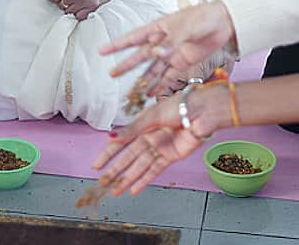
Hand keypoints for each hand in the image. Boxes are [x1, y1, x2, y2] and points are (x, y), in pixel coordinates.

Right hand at [93, 83, 229, 194]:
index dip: (108, 154)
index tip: (96, 165)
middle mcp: (149, 137)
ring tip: (116, 191)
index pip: (120, 142)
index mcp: (142, 124)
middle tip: (103, 183)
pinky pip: (154, 170)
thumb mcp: (151, 116)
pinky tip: (134, 189)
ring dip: (128, 179)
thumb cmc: (178, 106)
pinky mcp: (171, 156)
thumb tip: (110, 137)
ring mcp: (160, 148)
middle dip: (115, 170)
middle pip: (128, 157)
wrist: (201, 112)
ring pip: (140, 167)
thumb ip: (131, 130)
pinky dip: (144, 180)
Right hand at [99, 0, 236, 98]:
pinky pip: (169, 76)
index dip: (117, 44)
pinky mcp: (184, 62)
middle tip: (112, 74)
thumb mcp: (186, 27)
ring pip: (153, 69)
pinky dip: (161, 85)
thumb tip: (155, 54)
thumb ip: (170, 43)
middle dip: (126, 65)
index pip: (133, 37)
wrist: (226, 22)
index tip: (102, 50)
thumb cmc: (205, 17)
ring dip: (143, 80)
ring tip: (132, 92)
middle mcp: (163, 41)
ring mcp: (173, 53)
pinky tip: (153, 93)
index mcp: (159, 28)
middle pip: (140, 56)